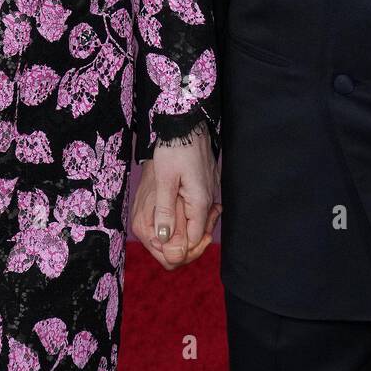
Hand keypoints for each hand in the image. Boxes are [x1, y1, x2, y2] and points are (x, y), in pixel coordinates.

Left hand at [130, 130, 221, 270]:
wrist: (186, 122)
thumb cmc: (174, 148)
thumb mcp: (165, 180)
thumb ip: (165, 210)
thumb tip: (163, 238)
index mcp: (200, 202)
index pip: (194, 239)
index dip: (178, 247)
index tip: (162, 244)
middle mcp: (209, 199)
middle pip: (198, 230)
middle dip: (180, 236)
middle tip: (160, 234)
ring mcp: (210, 190)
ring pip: (198, 217)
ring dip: (183, 222)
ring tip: (164, 220)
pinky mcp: (207, 182)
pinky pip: (199, 204)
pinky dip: (187, 209)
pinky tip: (174, 204)